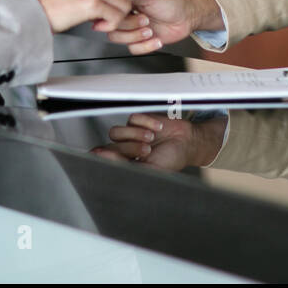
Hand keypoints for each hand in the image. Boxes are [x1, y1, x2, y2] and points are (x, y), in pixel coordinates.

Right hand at [34, 0, 155, 33]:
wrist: (37, 14)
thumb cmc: (53, 7)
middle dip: (130, 7)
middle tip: (125, 18)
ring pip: (123, 4)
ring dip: (117, 19)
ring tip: (103, 24)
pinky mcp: (91, 2)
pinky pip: (114, 15)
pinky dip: (110, 24)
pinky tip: (99, 26)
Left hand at [90, 111, 227, 169]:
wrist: (187, 142)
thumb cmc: (170, 159)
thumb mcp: (151, 169)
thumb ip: (127, 166)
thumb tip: (104, 159)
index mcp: (126, 163)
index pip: (106, 159)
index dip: (103, 156)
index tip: (100, 153)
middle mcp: (125, 148)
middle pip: (112, 145)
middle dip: (130, 147)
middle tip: (147, 150)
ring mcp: (130, 134)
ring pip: (117, 131)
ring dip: (135, 134)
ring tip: (151, 138)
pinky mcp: (139, 120)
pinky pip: (132, 118)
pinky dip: (146, 122)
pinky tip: (158, 128)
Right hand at [106, 0, 219, 53]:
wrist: (187, 15)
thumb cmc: (172, 1)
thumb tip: (113, 0)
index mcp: (126, 2)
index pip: (110, 11)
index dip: (117, 15)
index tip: (129, 13)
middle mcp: (128, 16)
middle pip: (113, 28)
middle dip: (130, 26)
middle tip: (145, 20)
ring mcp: (134, 29)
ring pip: (120, 40)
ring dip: (136, 36)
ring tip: (150, 30)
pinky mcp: (142, 41)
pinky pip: (134, 49)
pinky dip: (146, 46)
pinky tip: (156, 39)